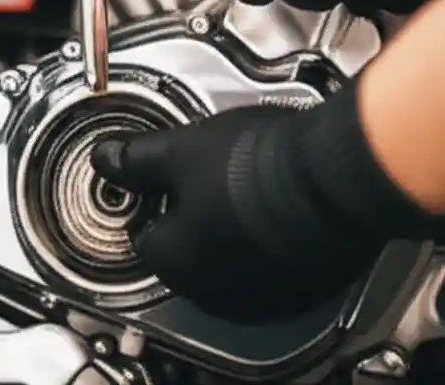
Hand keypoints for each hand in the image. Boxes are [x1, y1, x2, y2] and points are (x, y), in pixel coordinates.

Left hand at [90, 84, 444, 323]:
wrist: (336, 175)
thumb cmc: (261, 165)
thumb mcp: (182, 148)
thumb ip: (138, 159)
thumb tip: (108, 158)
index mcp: (174, 259)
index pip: (145, 236)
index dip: (159, 201)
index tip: (176, 177)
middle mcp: (214, 291)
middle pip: (190, 255)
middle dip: (199, 220)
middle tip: (219, 176)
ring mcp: (263, 296)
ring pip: (235, 265)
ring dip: (238, 235)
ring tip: (256, 190)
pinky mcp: (305, 291)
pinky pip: (278, 272)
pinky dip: (278, 248)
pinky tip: (288, 212)